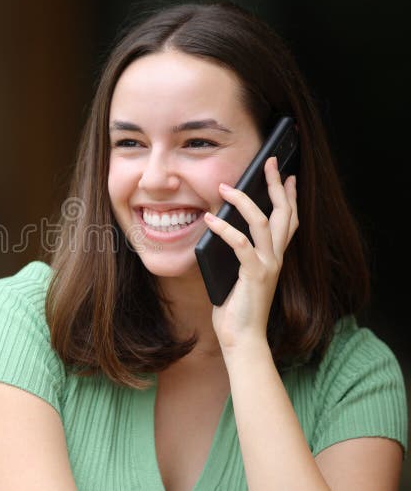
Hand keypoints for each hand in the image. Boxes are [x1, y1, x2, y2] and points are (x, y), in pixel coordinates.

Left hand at [202, 156, 298, 352]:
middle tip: (268, 163)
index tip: (286, 175)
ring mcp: (268, 265)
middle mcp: (276, 257)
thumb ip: (236, 252)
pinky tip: (210, 219)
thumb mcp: (236, 272)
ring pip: (261, 222)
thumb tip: (217, 223)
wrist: (241, 337)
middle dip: (274, 185)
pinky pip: (240, 244)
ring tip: (225, 188)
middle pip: (282, 213)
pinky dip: (224, 228)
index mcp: (274, 256)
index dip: (289, 196)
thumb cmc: (235, 306)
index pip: (288, 220)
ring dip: (242, 201)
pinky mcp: (254, 274)